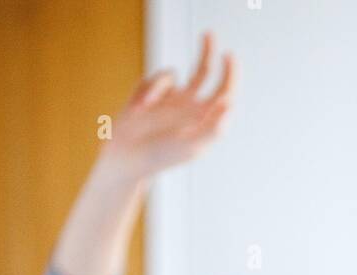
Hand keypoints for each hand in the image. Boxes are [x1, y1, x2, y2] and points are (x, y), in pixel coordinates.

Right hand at [101, 30, 236, 181]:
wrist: (127, 157)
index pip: (223, 92)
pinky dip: (146, 91)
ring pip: (174, 72)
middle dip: (207, 51)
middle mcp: (190, 106)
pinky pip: (153, 79)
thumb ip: (213, 128)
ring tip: (143, 107)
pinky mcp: (151, 92)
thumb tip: (230, 105)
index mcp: (204, 120)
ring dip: (158, 85)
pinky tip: (137, 109)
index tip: (229, 56)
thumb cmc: (161, 156)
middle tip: (208, 34)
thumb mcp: (191, 146)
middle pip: (203, 71)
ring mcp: (170, 97)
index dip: (230, 74)